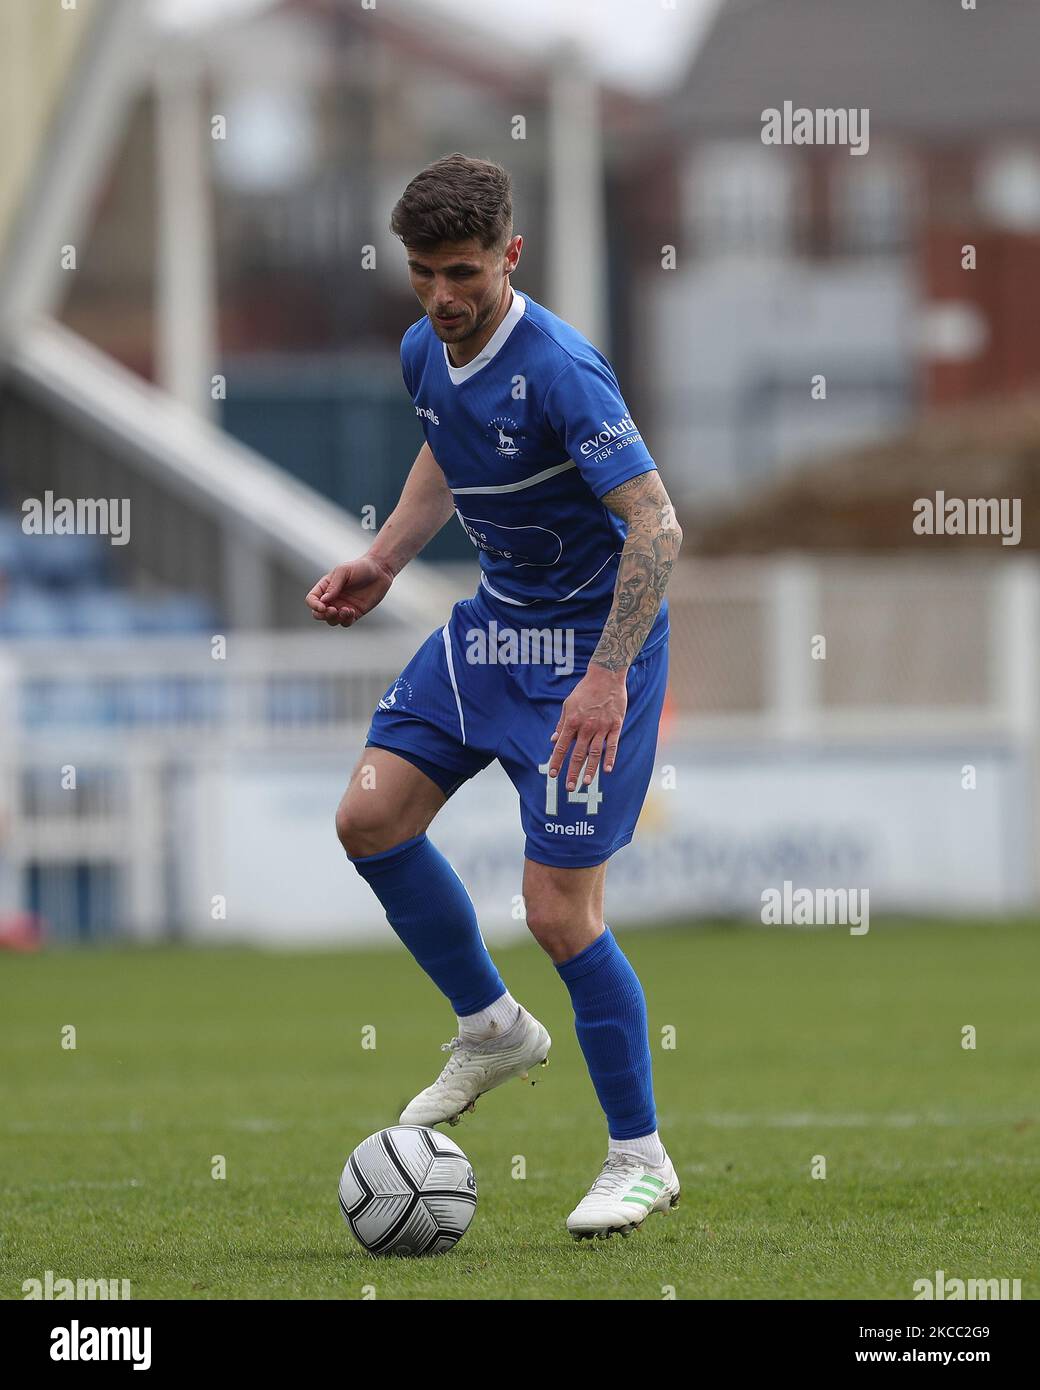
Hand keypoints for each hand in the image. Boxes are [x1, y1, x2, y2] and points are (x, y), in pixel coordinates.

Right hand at [305, 555, 393, 626]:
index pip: (312, 599)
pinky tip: (352, 612)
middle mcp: (332, 599)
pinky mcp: (354, 613)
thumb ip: (333, 585)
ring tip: (346, 610)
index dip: (313, 605)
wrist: (380, 572)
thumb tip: (323, 601)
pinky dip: (346, 620)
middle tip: (333, 610)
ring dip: (335, 619)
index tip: (322, 606)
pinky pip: (345, 623)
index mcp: (325, 587)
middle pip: (318, 614)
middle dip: (323, 615)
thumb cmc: (360, 568)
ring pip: (331, 620)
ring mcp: (342, 607)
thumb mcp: (344, 571)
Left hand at [547, 664, 627, 790]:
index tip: (553, 775)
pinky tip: (608, 770)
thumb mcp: (568, 705)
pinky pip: (613, 744)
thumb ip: (562, 724)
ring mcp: (602, 726)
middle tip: (569, 788)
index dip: (557, 761)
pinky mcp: (616, 725)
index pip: (562, 746)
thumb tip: (553, 741)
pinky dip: (611, 758)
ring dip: (590, 769)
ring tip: (586, 784)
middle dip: (573, 772)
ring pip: (595, 753)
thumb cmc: (585, 690)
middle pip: (578, 754)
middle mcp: (586, 726)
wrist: (606, 675)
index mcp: (572, 722)